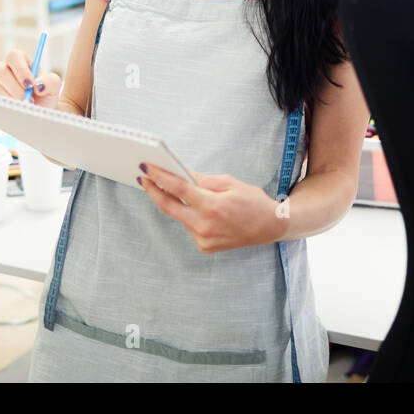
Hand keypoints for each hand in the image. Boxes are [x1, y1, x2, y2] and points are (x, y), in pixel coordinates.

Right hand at [0, 48, 61, 106]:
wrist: (40, 111)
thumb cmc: (45, 95)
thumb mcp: (54, 87)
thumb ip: (50, 82)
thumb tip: (38, 85)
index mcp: (20, 60)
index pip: (14, 56)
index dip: (21, 70)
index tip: (30, 85)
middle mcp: (5, 68)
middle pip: (0, 71)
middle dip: (15, 88)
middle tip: (27, 100)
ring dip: (11, 98)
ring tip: (25, 106)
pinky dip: (6, 106)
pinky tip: (16, 110)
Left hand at [136, 164, 285, 252]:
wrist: (270, 226)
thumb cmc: (252, 201)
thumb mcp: (229, 183)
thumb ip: (202, 180)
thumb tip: (180, 174)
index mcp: (212, 206)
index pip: (179, 189)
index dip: (160, 177)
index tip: (147, 168)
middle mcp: (205, 226)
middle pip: (169, 206)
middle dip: (153, 191)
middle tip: (144, 178)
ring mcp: (203, 239)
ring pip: (179, 216)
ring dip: (174, 202)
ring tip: (167, 188)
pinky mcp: (204, 246)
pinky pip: (189, 226)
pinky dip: (189, 214)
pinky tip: (195, 208)